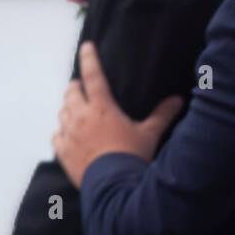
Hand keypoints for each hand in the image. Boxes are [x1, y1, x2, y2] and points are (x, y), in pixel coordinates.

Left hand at [52, 41, 184, 187]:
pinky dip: (61, 132)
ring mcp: (70, 135)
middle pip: (72, 93)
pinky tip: (66, 135)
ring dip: (68, 108)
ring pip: (63, 113)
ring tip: (75, 110)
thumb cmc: (133, 157)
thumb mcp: (150, 134)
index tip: (86, 46)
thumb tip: (178, 99)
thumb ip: (162, 115)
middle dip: (75, 87)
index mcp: (103, 108)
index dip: (89, 58)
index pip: (93, 76)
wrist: (114, 187)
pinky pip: (56, 136)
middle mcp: (82, 117)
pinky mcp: (63, 152)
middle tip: (80, 87)